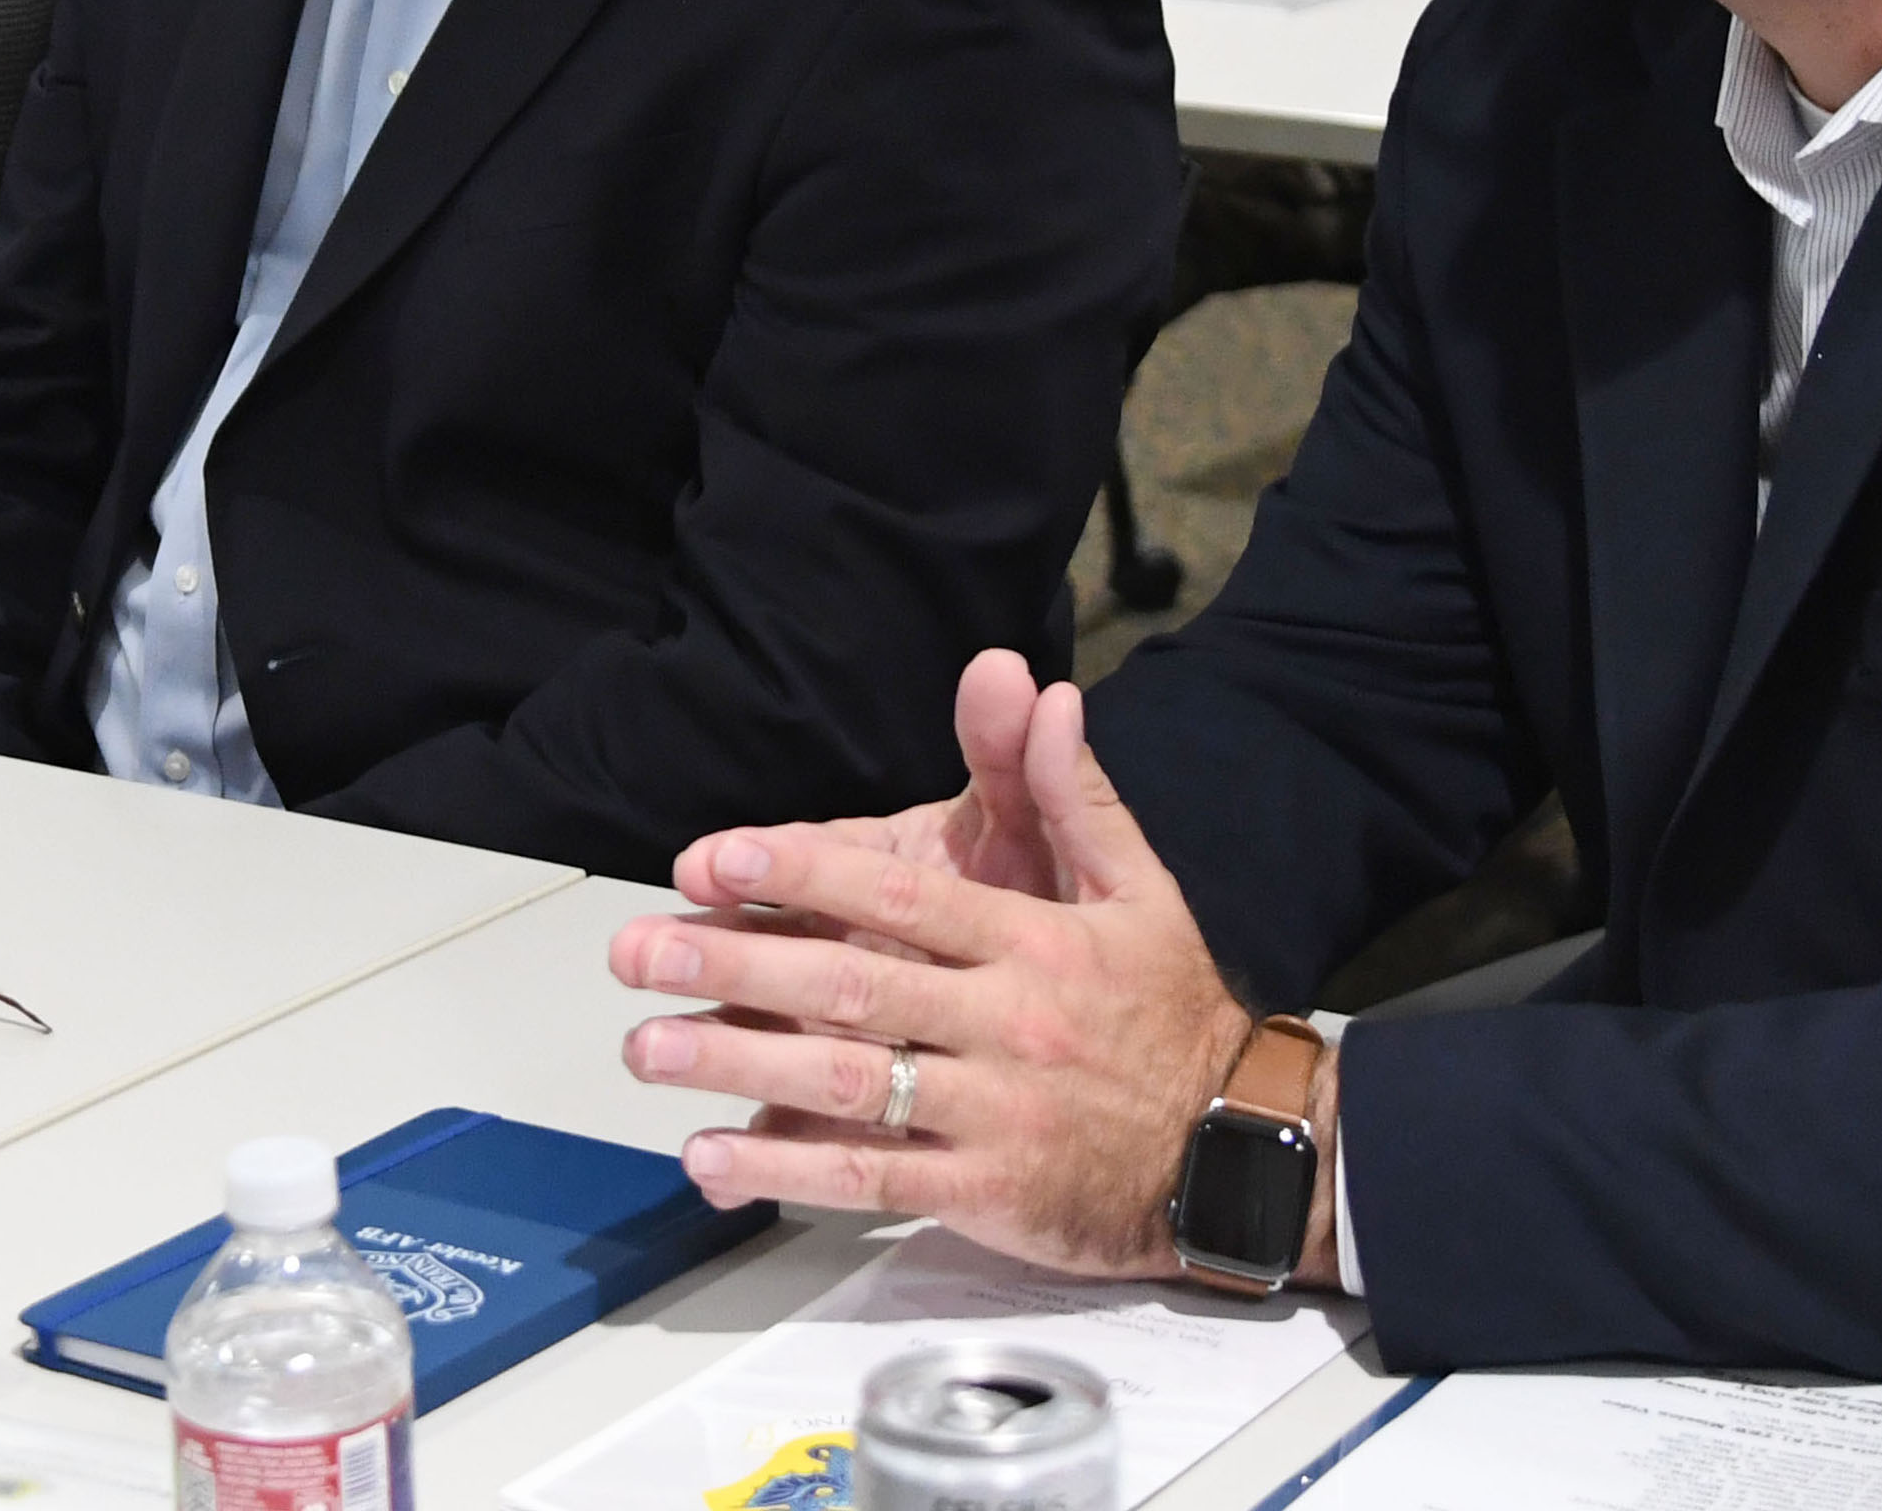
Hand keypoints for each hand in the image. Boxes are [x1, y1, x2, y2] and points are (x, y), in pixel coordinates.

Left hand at [607, 653, 1308, 1282]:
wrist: (1244, 1154)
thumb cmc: (1180, 1014)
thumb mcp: (1142, 891)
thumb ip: (1077, 793)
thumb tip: (1045, 691)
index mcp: (1034, 940)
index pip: (902, 895)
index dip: (803, 872)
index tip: (716, 859)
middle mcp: (1006, 1021)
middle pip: (852, 985)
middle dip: (735, 965)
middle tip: (638, 950)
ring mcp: (995, 1110)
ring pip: (849, 1081)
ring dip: (737, 1066)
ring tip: (645, 1048)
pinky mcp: (990, 1190)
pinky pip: (872, 1179)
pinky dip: (788, 1170)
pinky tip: (711, 1159)